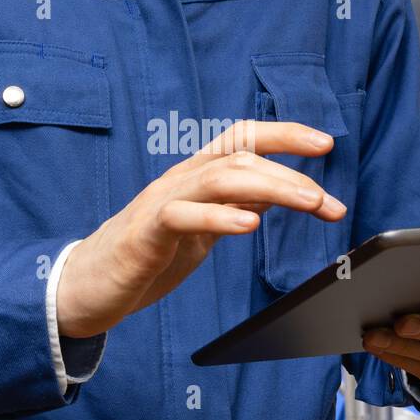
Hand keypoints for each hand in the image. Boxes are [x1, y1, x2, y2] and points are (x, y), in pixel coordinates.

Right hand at [56, 121, 346, 338]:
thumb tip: (281, 191)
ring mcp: (160, 204)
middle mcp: (180, 181)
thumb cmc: (151, 252)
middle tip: (329, 202)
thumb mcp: (206, 226)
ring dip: (271, 188)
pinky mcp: (144, 235)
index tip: (326, 143)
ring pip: (219, 179)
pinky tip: (248, 224)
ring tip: (308, 202)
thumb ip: (238, 203)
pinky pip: (181, 217)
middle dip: (292, 176)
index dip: (283, 134)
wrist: (90, 285)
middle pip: (241, 159)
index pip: (242, 140)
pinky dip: (218, 217)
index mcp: (197, 176)